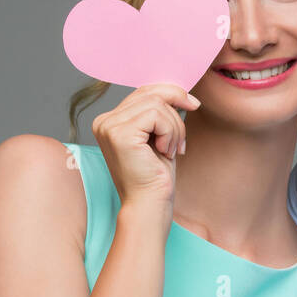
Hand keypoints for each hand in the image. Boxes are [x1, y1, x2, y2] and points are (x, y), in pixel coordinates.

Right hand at [91, 82, 200, 207]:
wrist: (149, 204)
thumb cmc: (155, 175)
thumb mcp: (160, 136)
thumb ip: (161, 111)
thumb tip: (180, 91)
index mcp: (110, 120)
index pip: (143, 91)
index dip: (172, 94)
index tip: (193, 105)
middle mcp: (104, 121)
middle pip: (150, 92)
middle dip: (176, 112)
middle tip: (181, 140)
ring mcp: (109, 126)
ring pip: (157, 103)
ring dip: (175, 127)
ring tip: (172, 150)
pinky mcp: (119, 133)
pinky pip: (157, 115)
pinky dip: (170, 132)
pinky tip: (165, 152)